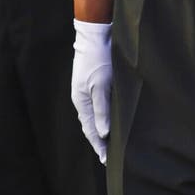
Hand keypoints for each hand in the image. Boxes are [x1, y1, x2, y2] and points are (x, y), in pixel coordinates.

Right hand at [72, 19, 112, 163]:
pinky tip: (112, 117)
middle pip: (91, 125)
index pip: (90, 130)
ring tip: (113, 140)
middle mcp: (83, 98)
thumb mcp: (101, 84)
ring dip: (102, 128)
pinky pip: (99, 104)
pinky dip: (104, 114)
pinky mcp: (94, 82)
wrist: (95, 34)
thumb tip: (104, 133)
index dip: (99, 145)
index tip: (107, 160)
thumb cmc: (98, 58)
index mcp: (82, 102)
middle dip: (100, 140)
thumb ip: (102, 109)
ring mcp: (88, 90)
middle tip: (111, 155)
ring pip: (95, 115)